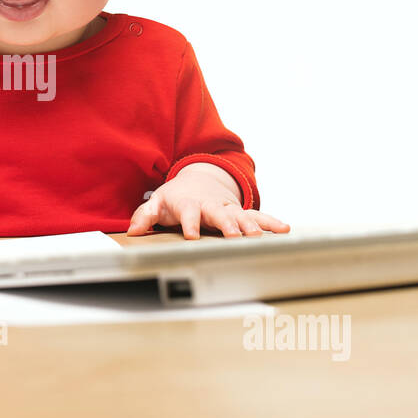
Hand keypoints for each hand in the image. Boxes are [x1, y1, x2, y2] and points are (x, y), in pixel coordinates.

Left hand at [127, 166, 290, 238]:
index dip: (190, 224)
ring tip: (260, 237)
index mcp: (190, 204)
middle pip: (220, 215)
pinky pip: (259, 217)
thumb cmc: (176, 197)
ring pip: (242, 217)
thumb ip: (145, 216)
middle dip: (227, 225)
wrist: (199, 180)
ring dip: (252, 226)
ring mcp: (228, 209)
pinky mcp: (241, 212)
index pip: (189, 214)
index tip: (191, 235)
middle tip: (235, 236)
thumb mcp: (158, 203)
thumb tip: (132, 231)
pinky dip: (272, 223)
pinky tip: (284, 230)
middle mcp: (212, 206)